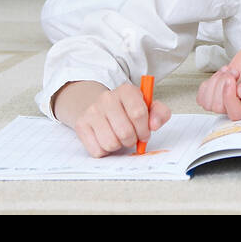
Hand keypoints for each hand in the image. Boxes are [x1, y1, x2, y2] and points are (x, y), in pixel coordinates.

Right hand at [56, 80, 171, 157]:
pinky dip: (105, 151)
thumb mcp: (147, 107)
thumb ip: (159, 113)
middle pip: (125, 132)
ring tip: (119, 137)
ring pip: (110, 143)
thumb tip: (154, 125)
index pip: (138, 113)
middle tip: (132, 137)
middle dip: (132, 140)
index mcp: (127, 90)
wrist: (99, 106)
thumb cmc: (127, 109)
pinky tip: (106, 139)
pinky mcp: (81, 125)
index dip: (144, 129)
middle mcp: (107, 98)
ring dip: (118, 146)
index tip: (145, 133)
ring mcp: (92, 111)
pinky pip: (97, 150)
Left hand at [196, 43, 240, 120]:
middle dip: (222, 85)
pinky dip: (208, 82)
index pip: (235, 113)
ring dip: (215, 82)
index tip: (231, 79)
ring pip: (207, 102)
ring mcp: (227, 99)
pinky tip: (221, 73)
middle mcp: (239, 105)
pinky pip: (202, 96)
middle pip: (218, 107)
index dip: (228, 98)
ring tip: (229, 71)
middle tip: (234, 72)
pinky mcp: (218, 92)